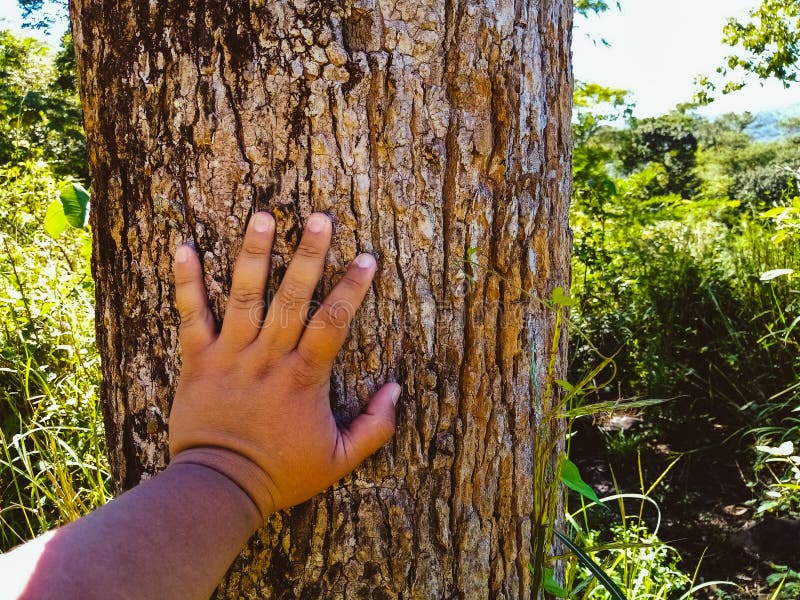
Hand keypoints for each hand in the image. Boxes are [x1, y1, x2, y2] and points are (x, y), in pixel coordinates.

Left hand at [168, 212, 398, 517]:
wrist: (219, 489)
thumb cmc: (281, 474)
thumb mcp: (339, 460)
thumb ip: (375, 427)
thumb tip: (397, 389)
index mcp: (304, 377)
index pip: (333, 322)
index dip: (352, 289)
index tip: (367, 259)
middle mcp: (268, 357)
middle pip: (292, 297)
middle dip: (309, 255)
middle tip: (320, 218)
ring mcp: (231, 355)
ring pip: (244, 296)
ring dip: (254, 255)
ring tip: (262, 217)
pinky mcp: (198, 360)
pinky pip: (191, 315)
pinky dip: (186, 282)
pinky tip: (185, 246)